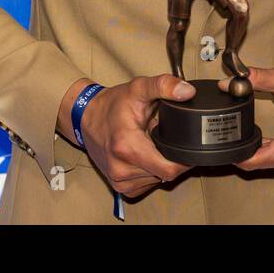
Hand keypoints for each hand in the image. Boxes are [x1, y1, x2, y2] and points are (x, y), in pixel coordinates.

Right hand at [78, 74, 196, 197]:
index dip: (184, 160)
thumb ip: (164, 86)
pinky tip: (144, 156)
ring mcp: (119, 180)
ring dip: (159, 165)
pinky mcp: (118, 186)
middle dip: (170, 158)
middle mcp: (121, 168)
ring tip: (150, 145)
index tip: (185, 146)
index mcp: (128, 147)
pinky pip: (146, 184)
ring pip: (156, 180)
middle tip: (162, 138)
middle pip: (165, 175)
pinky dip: (150, 172)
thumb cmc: (113, 104)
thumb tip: (187, 91)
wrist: (86, 116)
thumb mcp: (139, 88)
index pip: (169, 169)